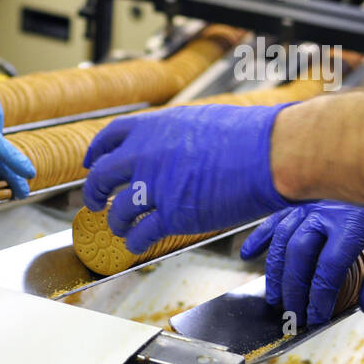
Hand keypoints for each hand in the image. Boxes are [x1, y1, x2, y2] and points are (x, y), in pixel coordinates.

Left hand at [82, 103, 289, 252]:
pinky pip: (140, 233)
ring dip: (114, 222)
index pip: (110, 137)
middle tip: (94, 201)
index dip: (97, 151)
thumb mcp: (202, 120)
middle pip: (102, 176)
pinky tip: (136, 244)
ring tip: (118, 228)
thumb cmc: (250, 135)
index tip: (91, 162)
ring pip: (117, 210)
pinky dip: (134, 241)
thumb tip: (169, 143)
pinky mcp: (172, 215)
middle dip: (93, 191)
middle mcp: (145, 155)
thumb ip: (175, 134)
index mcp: (153, 127)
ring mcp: (156, 186)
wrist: (271, 154)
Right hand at [241, 202, 363, 325]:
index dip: (319, 294)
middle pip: (298, 254)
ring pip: (282, 239)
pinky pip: (275, 218)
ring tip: (274, 297)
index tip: (316, 315)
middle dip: (293, 288)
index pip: (329, 265)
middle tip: (293, 313)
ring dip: (275, 271)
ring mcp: (310, 202)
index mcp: (355, 219)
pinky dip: (260, 237)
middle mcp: (326, 209)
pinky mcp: (303, 198)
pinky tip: (248, 255)